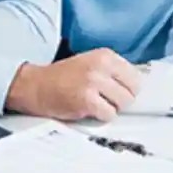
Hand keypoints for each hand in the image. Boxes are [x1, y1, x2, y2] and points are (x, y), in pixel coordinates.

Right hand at [6, 48, 141, 121]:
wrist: (36, 86)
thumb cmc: (62, 78)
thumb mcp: (90, 64)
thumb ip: (112, 72)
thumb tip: (135, 87)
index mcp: (105, 55)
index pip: (135, 76)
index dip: (129, 88)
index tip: (120, 92)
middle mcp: (101, 66)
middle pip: (132, 91)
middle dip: (121, 100)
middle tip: (105, 99)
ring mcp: (94, 82)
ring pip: (123, 104)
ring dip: (111, 108)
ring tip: (96, 103)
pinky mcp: (86, 100)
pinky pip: (109, 114)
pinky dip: (101, 116)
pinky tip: (88, 109)